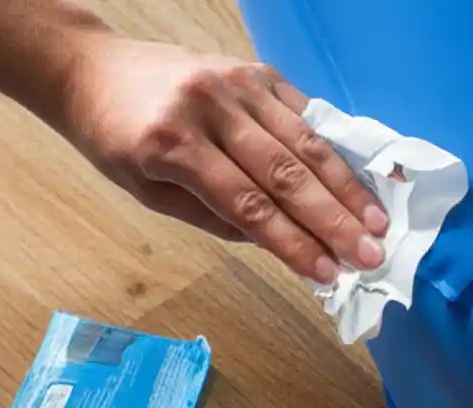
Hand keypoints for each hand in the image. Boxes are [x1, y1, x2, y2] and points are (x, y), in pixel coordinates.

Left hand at [57, 35, 388, 282]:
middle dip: (334, 220)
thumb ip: (212, 217)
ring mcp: (236, 83)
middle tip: (372, 255)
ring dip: (346, 185)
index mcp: (172, 146)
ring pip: (303, 140)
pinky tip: (357, 178)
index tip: (329, 273)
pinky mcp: (253, 69)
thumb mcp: (148, 191)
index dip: (292, 243)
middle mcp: (210, 108)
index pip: (247, 205)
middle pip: (284, 173)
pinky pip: (301, 111)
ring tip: (378, 222)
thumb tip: (276, 243)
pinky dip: (331, 147)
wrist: (94, 70)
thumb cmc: (115, 139)